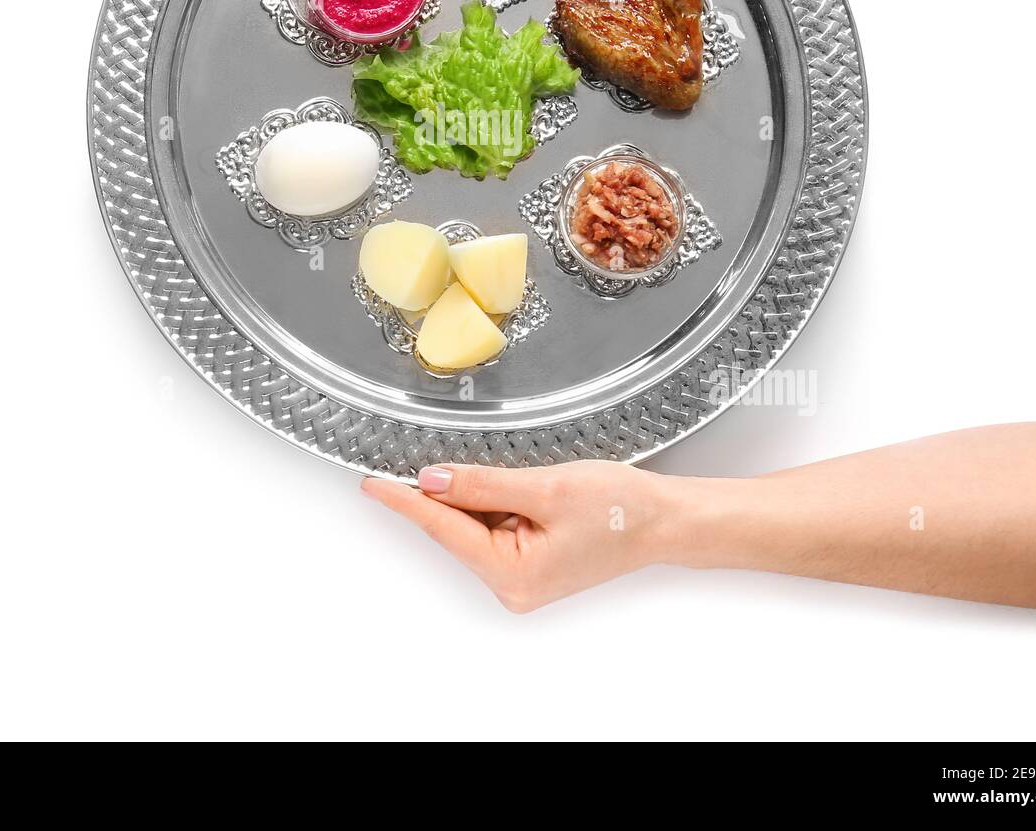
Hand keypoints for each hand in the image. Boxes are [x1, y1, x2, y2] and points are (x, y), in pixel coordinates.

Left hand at [361, 460, 682, 612]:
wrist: (665, 521)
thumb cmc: (618, 507)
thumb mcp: (545, 487)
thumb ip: (483, 484)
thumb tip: (432, 480)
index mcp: (512, 574)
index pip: (443, 528)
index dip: (405, 500)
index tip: (371, 483)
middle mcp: (512, 585)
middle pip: (458, 527)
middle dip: (448, 490)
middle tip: (441, 452)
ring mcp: (521, 576)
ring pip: (476, 524)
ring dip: (478, 494)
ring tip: (518, 473)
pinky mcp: (531, 563)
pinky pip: (496, 527)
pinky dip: (494, 502)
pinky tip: (517, 485)